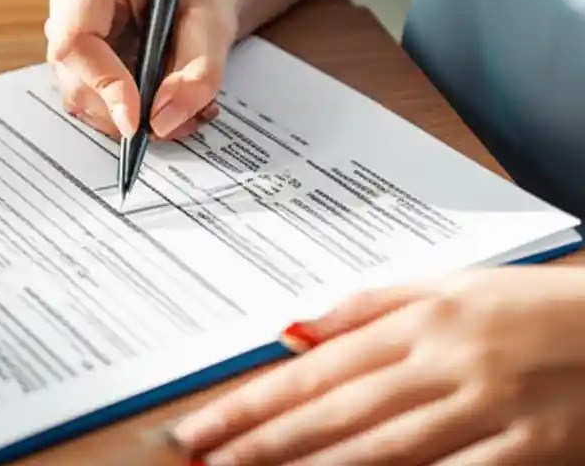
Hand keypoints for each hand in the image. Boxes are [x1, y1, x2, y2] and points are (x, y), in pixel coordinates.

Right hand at [45, 0, 237, 140]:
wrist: (191, 4)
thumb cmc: (196, 3)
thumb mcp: (213, 31)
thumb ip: (198, 75)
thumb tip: (161, 121)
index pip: (77, 39)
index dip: (103, 81)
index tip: (136, 117)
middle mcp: (69, 6)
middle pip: (74, 77)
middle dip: (119, 109)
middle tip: (166, 119)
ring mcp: (64, 38)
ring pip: (79, 99)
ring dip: (124, 117)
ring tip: (169, 111)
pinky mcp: (71, 66)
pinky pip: (87, 106)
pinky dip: (122, 118)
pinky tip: (151, 106)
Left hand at [166, 266, 584, 464]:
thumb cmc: (534, 306)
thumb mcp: (450, 287)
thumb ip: (366, 308)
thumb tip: (292, 333)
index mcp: (420, 320)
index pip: (315, 369)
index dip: (252, 402)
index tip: (201, 427)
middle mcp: (445, 361)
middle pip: (335, 412)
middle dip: (261, 442)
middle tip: (203, 461)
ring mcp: (488, 408)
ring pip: (382, 449)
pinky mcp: (529, 448)